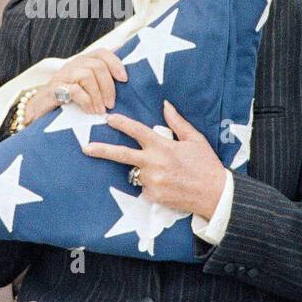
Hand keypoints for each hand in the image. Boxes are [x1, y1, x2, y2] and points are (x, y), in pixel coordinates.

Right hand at [28, 49, 127, 122]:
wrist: (39, 112)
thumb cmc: (67, 101)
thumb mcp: (86, 88)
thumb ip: (101, 79)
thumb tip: (124, 70)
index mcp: (82, 63)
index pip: (102, 53)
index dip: (115, 63)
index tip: (124, 79)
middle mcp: (72, 65)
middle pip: (97, 66)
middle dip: (108, 86)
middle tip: (110, 104)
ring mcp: (62, 76)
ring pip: (87, 75)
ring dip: (97, 95)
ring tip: (100, 110)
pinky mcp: (54, 89)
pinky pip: (74, 90)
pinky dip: (86, 101)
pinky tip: (88, 111)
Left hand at [81, 99, 227, 219]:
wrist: (215, 195)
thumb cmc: (206, 165)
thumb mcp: (195, 139)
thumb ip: (177, 122)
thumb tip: (166, 105)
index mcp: (163, 146)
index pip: (138, 131)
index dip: (122, 123)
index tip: (109, 118)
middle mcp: (154, 164)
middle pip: (122, 155)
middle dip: (102, 150)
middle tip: (86, 148)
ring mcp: (152, 181)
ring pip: (137, 172)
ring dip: (144, 170)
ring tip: (166, 173)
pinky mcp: (153, 196)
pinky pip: (145, 187)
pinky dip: (152, 184)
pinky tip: (168, 185)